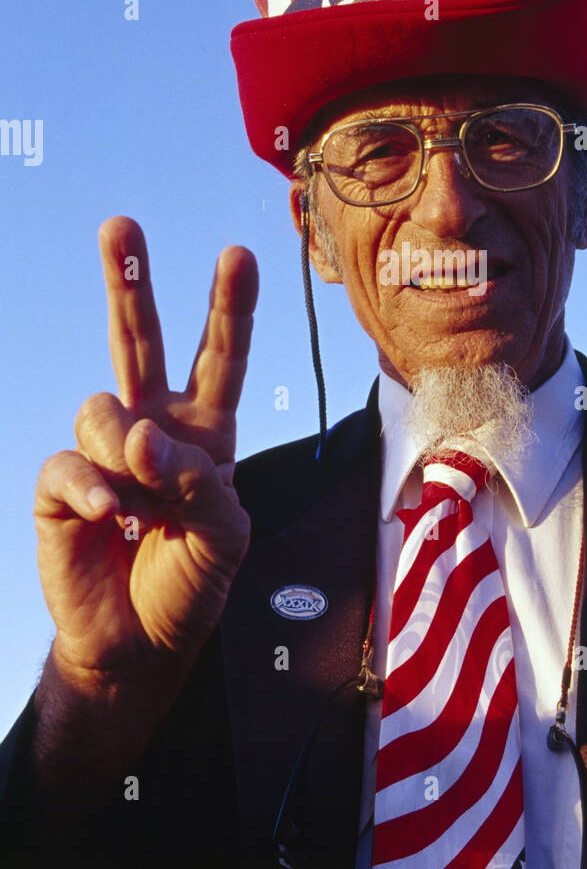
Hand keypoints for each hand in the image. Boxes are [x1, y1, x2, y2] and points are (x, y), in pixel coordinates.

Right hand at [34, 216, 258, 683]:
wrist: (140, 644)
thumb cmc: (192, 582)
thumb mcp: (226, 534)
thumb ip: (199, 481)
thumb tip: (139, 435)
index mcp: (205, 432)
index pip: (221, 360)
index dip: (230, 309)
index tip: (240, 253)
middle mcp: (152, 427)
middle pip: (139, 340)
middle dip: (129, 281)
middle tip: (121, 224)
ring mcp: (103, 452)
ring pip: (104, 406)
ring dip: (127, 452)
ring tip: (140, 504)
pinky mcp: (63, 484)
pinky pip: (72, 463)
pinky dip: (95, 490)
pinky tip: (112, 519)